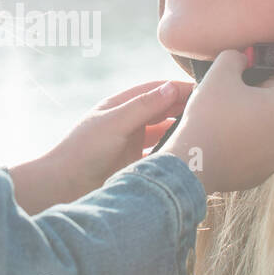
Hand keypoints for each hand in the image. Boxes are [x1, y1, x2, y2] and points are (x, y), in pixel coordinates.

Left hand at [9, 79, 192, 213]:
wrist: (61, 186)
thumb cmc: (82, 150)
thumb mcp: (114, 124)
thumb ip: (142, 107)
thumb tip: (171, 87)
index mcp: (120, 105)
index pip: (156, 90)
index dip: (179, 88)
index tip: (206, 89)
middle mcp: (127, 122)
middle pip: (162, 110)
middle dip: (186, 108)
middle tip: (213, 112)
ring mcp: (131, 144)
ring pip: (163, 133)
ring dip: (181, 131)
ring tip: (206, 132)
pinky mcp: (133, 165)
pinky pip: (158, 155)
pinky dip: (173, 153)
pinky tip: (189, 155)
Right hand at [163, 50, 273, 193]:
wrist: (193, 160)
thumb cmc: (208, 114)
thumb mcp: (219, 73)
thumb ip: (235, 57)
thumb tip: (243, 59)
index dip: (257, 83)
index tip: (236, 89)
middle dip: (256, 107)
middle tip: (227, 108)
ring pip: (267, 134)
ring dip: (251, 129)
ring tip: (224, 129)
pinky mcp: (263, 174)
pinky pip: (257, 155)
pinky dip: (245, 150)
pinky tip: (224, 147)